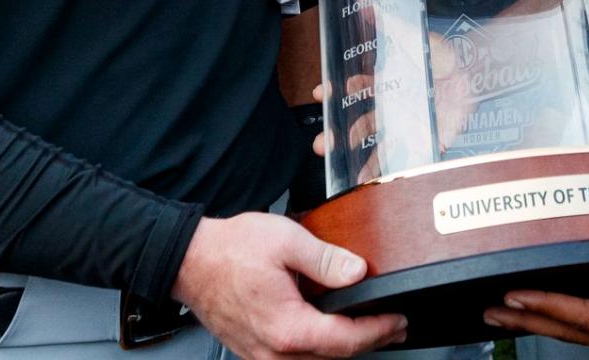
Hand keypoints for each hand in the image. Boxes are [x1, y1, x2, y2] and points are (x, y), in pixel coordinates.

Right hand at [173, 213, 407, 359]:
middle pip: (336, 356)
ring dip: (345, 347)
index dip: (379, 330)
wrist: (189, 260)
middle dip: (370, 341)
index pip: (347, 340)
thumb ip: (326, 259)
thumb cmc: (229, 250)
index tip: (399, 320)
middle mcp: (275, 352)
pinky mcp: (255, 352)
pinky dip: (319, 347)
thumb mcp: (285, 241)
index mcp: (287, 327)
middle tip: (395, 326)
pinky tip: (328, 331)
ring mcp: (263, 356)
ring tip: (369, 330)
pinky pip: (295, 358)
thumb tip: (359, 273)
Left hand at [484, 224, 588, 358]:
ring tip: (505, 307)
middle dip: (529, 319)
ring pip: (578, 325)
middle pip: (570, 330)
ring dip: (542, 316)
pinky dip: (566, 306)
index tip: (514, 294)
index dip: (547, 305)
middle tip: (490, 310)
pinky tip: (552, 296)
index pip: (584, 319)